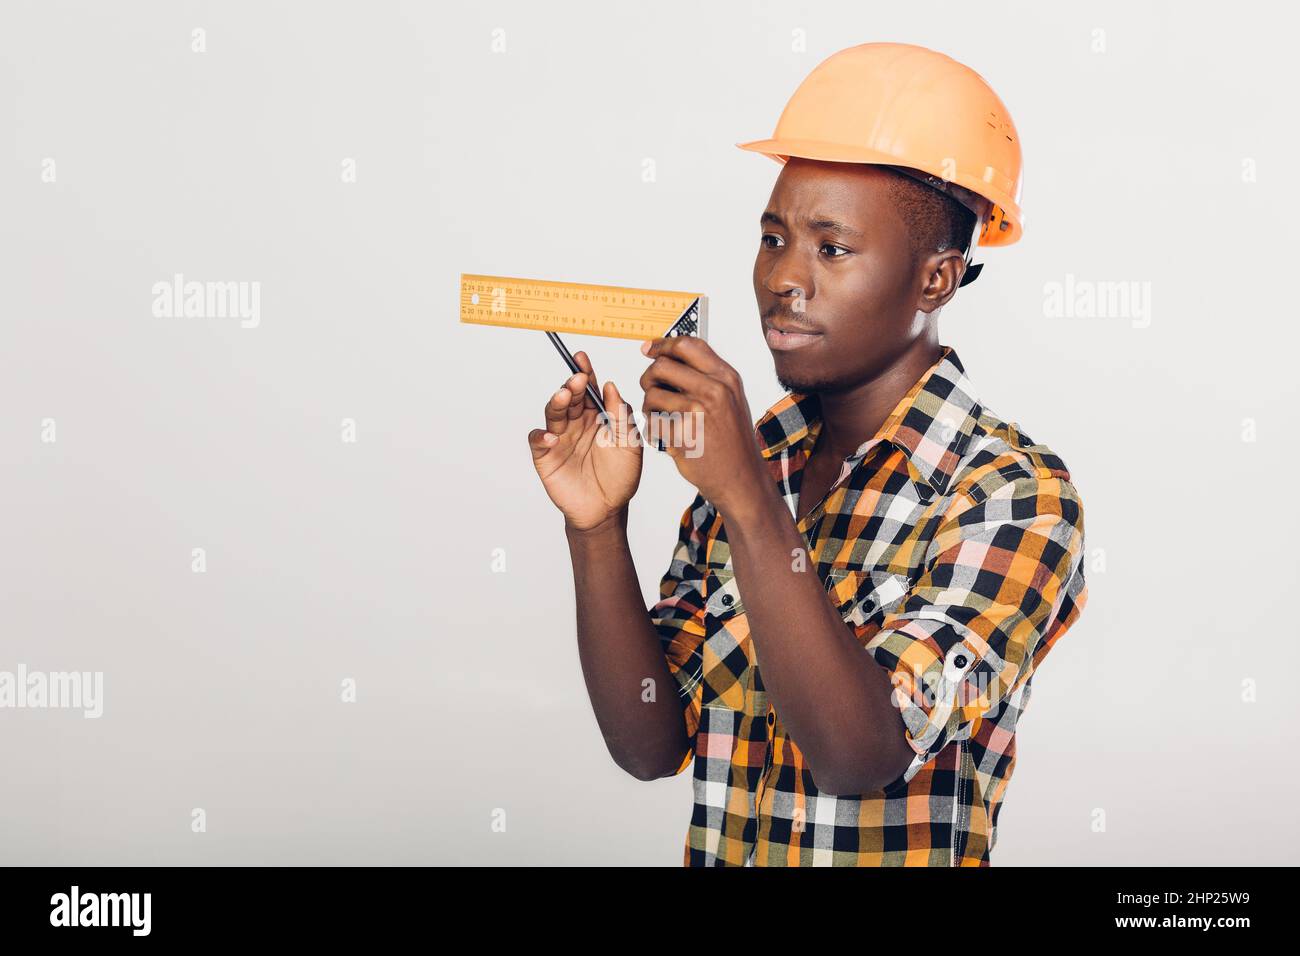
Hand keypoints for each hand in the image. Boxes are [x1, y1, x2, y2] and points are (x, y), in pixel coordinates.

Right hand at [528, 350, 643, 532]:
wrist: (607, 510)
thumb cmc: (620, 477)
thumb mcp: (630, 445)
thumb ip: (621, 416)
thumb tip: (611, 387)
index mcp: (597, 416)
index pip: (589, 389)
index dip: (585, 372)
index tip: (582, 358)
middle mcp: (577, 423)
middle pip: (570, 396)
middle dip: (572, 385)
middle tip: (578, 379)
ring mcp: (560, 438)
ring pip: (553, 412)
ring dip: (557, 402)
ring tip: (564, 396)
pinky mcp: (546, 456)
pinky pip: (538, 440)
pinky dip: (541, 436)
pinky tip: (552, 437)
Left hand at [638, 337, 769, 514]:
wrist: (741, 478)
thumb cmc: (733, 441)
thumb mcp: (730, 398)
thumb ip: (706, 375)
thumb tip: (669, 353)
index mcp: (726, 377)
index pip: (687, 345)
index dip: (662, 345)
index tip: (648, 350)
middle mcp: (715, 390)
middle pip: (662, 366)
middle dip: (649, 377)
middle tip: (652, 390)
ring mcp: (699, 412)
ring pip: (651, 395)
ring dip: (648, 408)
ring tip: (661, 420)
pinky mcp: (684, 435)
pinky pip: (651, 423)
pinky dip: (652, 431)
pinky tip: (665, 438)